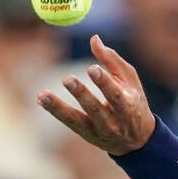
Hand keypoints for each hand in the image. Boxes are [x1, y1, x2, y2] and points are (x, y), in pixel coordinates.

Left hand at [37, 34, 156, 155]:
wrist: (136, 140)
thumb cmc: (133, 101)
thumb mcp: (130, 81)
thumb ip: (112, 60)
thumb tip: (94, 38)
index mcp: (128, 107)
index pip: (116, 96)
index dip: (104, 83)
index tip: (92, 68)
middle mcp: (114, 122)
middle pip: (95, 109)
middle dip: (81, 94)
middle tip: (67, 79)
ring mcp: (99, 131)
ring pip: (77, 119)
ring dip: (59, 107)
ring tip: (43, 95)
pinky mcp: (87, 134)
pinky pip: (69, 122)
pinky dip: (55, 110)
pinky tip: (41, 100)